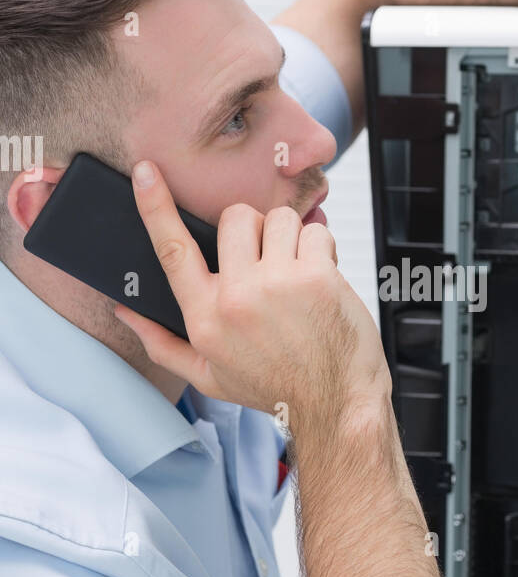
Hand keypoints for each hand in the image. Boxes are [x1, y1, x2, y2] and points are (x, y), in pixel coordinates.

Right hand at [113, 160, 391, 436]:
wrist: (334, 403)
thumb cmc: (275, 387)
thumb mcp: (207, 376)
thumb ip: (161, 342)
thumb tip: (123, 312)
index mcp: (204, 317)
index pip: (171, 250)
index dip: (154, 206)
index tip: (145, 173)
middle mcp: (236, 297)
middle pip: (234, 218)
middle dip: (254, 228)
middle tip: (269, 258)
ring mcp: (277, 285)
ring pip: (278, 219)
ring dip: (291, 237)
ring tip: (298, 272)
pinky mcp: (316, 278)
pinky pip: (315, 230)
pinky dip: (322, 246)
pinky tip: (322, 277)